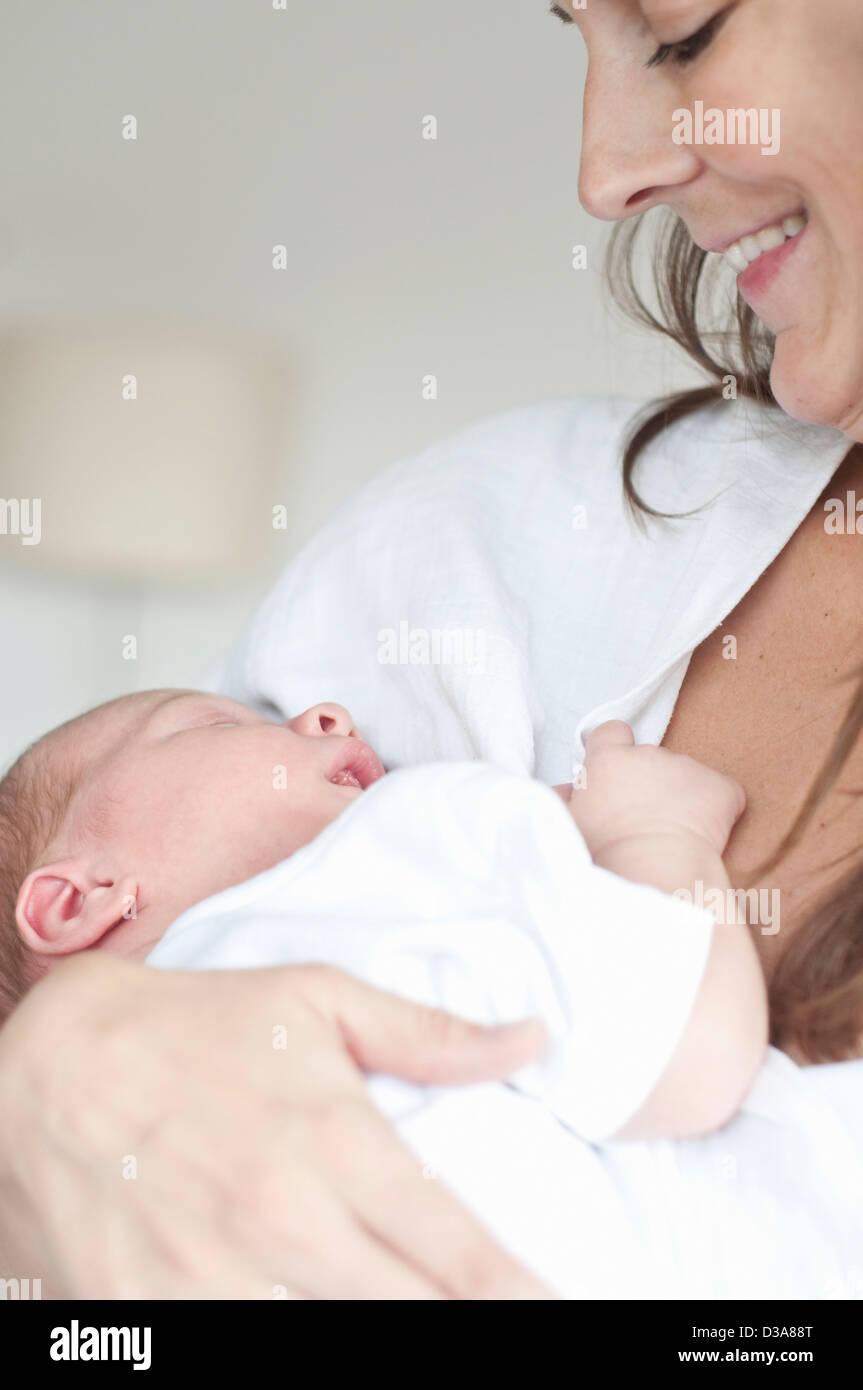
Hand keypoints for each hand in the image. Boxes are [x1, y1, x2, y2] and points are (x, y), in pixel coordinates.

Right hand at [0, 952, 550, 1298]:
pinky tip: (300, 1311)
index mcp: (336, 1145)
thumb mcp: (314, 999)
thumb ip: (429, 1033)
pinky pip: (237, 1352)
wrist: (46, 1064)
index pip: (458, 1251)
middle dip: (459, 1321)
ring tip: (398, 1308)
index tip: (558, 1307)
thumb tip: (534, 1038)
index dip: (518, 1292)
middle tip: (490, 1313)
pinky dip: (277, 1343)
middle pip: (410, 1315)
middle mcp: (285, 1224)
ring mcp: (213, 1282)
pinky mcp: (150, 1317)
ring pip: (329, 1346)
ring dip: (378, 1336)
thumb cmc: (193, 1026)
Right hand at [567, 721, 744, 859]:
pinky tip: (706, 834)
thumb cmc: (604, 853)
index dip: (615, 748)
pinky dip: (717, 810)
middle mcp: (648, 754)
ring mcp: (688, 768)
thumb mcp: (570, 824)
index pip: (611, 732)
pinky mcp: (721, 789)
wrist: (654, 870)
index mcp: (608, 760)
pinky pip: (722, 794)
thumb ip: (564, 799)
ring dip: (682, 797)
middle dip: (649, 782)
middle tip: (643, 818)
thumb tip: (562, 790)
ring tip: (674, 833)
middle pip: (650, 759)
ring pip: (686, 777)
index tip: (617, 771)